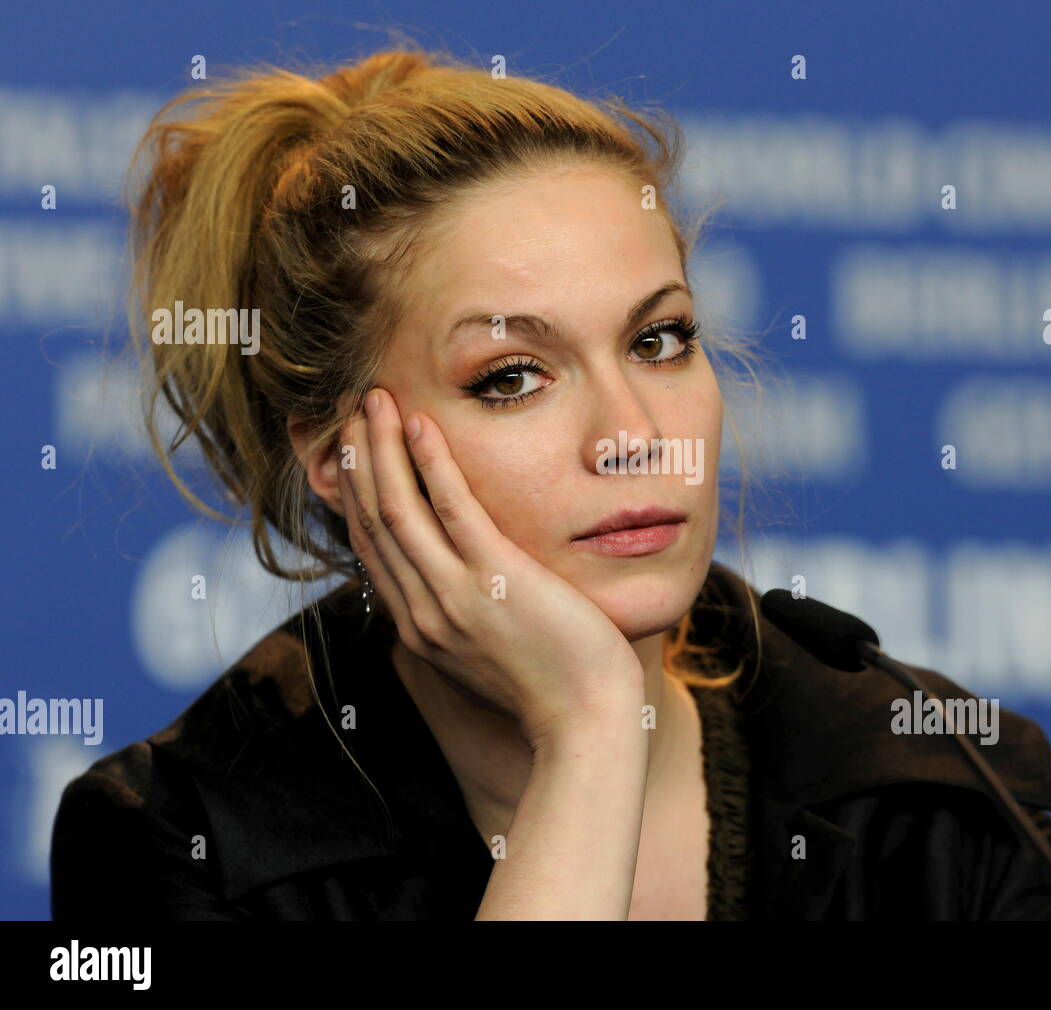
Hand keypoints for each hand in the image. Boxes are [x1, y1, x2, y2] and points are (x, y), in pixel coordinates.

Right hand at [337, 387, 645, 752]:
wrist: (586, 723)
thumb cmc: (552, 687)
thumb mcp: (488, 653)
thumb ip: (462, 617)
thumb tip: (457, 589)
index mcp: (420, 628)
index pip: (372, 549)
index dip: (357, 495)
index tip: (355, 451)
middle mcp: (423, 612)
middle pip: (373, 522)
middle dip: (360, 460)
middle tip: (355, 409)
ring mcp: (454, 596)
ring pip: (397, 509)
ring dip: (381, 449)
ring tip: (376, 401)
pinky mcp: (494, 580)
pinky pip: (452, 509)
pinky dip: (430, 464)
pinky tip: (421, 425)